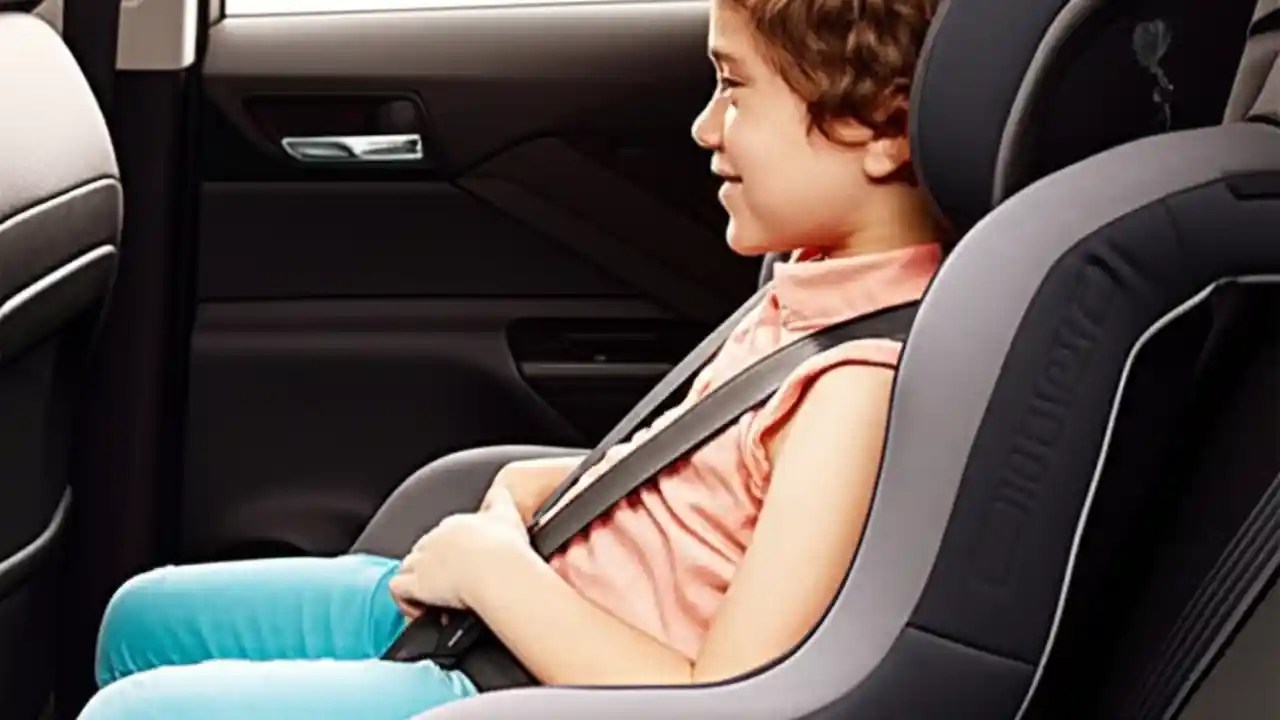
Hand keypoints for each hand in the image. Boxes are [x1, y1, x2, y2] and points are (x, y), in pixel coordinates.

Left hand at [388, 483, 532, 614]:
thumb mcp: (507, 514)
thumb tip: (501, 491)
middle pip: (422, 552)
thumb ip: (501, 500)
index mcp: (453, 525)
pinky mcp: (415, 583)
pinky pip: (397, 589)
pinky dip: (405, 600)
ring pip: (407, 568)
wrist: (498, 569)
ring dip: (416, 584)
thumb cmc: (507, 547)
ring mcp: (422, 561)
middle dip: (432, 570)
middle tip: (451, 589)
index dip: (449, 557)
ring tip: (433, 601)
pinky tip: (423, 610)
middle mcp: (434, 539)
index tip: (463, 571)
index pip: (441, 538)